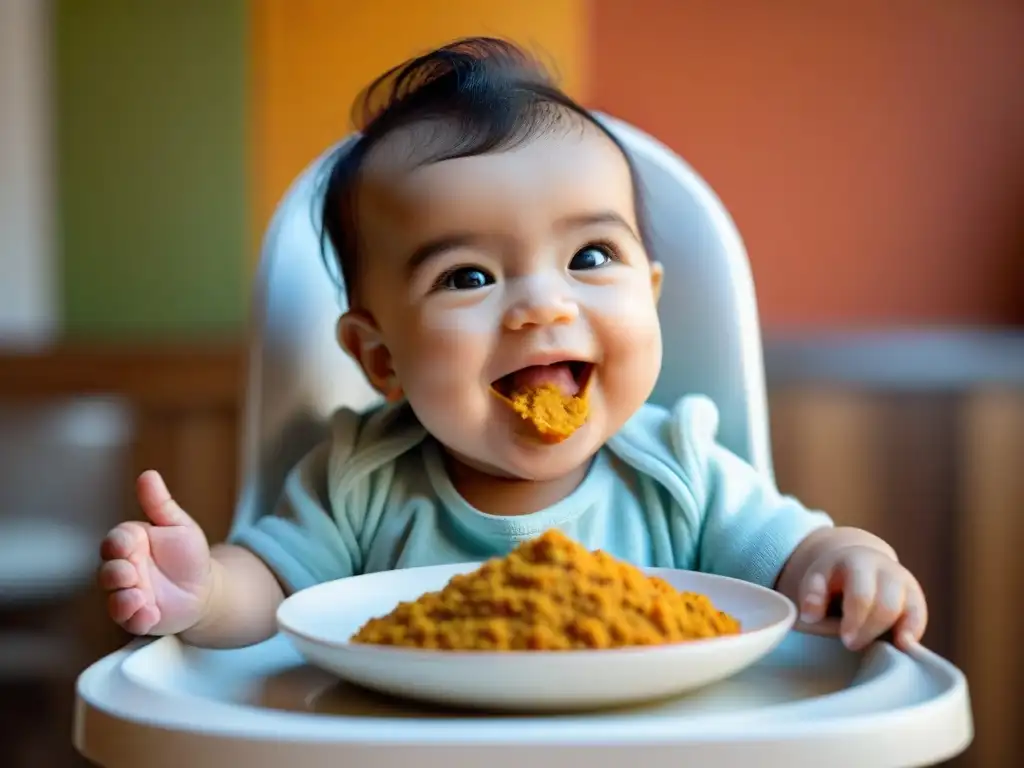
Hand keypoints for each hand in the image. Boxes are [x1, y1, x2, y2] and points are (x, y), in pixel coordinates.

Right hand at [98, 471, 213, 635]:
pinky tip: (150, 614)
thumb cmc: (187, 554)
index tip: (132, 544)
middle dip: (116, 574)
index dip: (119, 543)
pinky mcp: (138, 616)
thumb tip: (148, 474)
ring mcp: (128, 594)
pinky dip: (138, 618)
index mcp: (131, 544)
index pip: (114, 541)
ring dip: (124, 599)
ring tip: (140, 598)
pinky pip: (130, 621)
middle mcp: (124, 569)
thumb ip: (160, 504)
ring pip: (114, 599)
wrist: (205, 587)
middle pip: (108, 572)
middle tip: (132, 574)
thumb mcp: (179, 525)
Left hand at [797, 544, 926, 651]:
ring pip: (909, 611)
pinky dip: (912, 633)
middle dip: (870, 630)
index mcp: (857, 561)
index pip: (861, 595)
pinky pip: (920, 618)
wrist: (857, 562)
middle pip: (887, 606)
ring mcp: (904, 582)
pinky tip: (903, 647)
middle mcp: (886, 569)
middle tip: (852, 646)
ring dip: (893, 634)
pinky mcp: (915, 598)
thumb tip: (810, 617)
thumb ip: (812, 597)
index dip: (855, 620)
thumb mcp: (815, 579)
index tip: (845, 641)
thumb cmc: (832, 579)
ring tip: (880, 651)